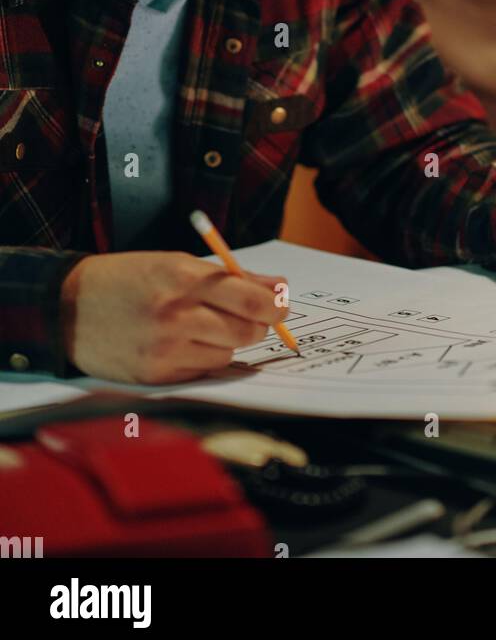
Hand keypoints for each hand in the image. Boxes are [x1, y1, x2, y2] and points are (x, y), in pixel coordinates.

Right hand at [59, 251, 290, 384]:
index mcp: (184, 278)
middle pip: (247, 330)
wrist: (69, 308)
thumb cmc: (128, 279)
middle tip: (249, 315)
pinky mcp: (157, 376)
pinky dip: (204, 358)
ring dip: (226, 340)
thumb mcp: (176, 262)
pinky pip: (204, 371)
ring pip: (229, 353)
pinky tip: (182, 343)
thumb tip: (278, 288)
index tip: (283, 304)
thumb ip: (230, 277)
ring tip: (200, 325)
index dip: (276, 305)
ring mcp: (165, 349)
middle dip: (257, 324)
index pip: (251, 300)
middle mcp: (176, 315)